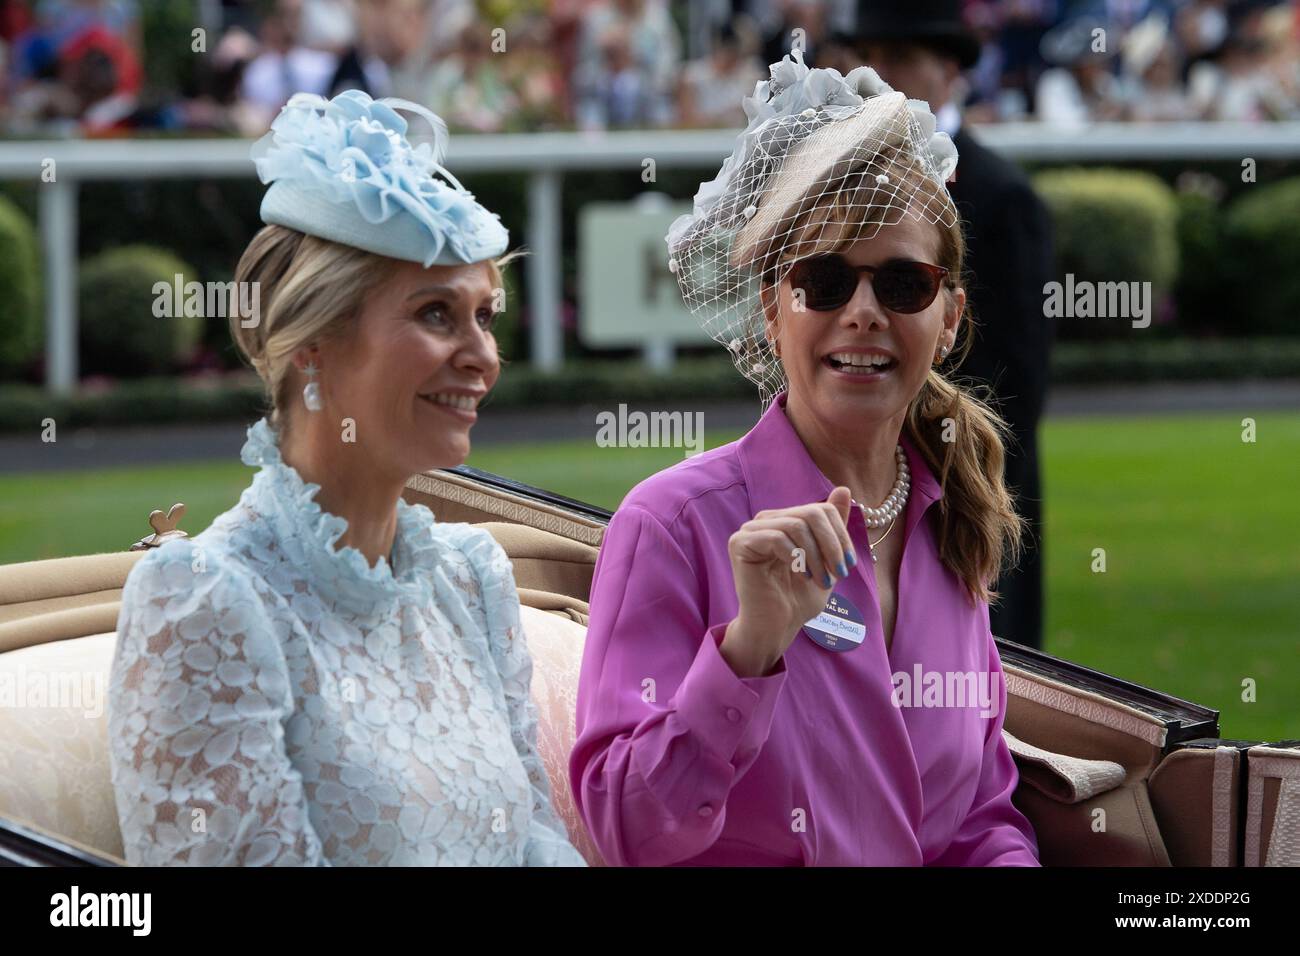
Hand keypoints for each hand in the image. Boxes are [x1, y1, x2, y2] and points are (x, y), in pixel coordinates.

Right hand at [721, 487, 854, 676]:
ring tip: (823, 581)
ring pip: (795, 525)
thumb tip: (842, 488)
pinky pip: (776, 538)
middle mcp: (765, 520)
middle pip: (810, 514)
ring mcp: (749, 530)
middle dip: (832, 544)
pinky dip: (797, 558)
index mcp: (784, 520)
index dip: (840, 535)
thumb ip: (832, 526)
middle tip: (840, 573)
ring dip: (817, 556)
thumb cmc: (799, 597)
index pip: (819, 509)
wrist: (778, 627)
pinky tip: (803, 577)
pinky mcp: (740, 544)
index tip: (849, 564)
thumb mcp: (826, 559)